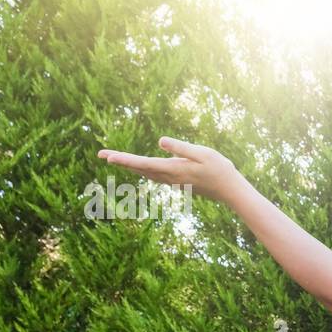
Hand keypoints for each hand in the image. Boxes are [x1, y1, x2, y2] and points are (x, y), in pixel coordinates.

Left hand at [97, 137, 240, 202]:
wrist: (230, 190)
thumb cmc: (220, 169)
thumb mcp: (202, 153)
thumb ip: (180, 147)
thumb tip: (159, 141)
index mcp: (174, 169)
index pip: (144, 163)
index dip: (125, 160)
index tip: (108, 157)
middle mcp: (169, 177)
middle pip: (139, 169)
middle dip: (120, 161)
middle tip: (100, 154)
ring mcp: (173, 181)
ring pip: (145, 173)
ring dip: (129, 166)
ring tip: (113, 159)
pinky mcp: (177, 181)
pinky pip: (154, 175)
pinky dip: (141, 170)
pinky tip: (137, 168)